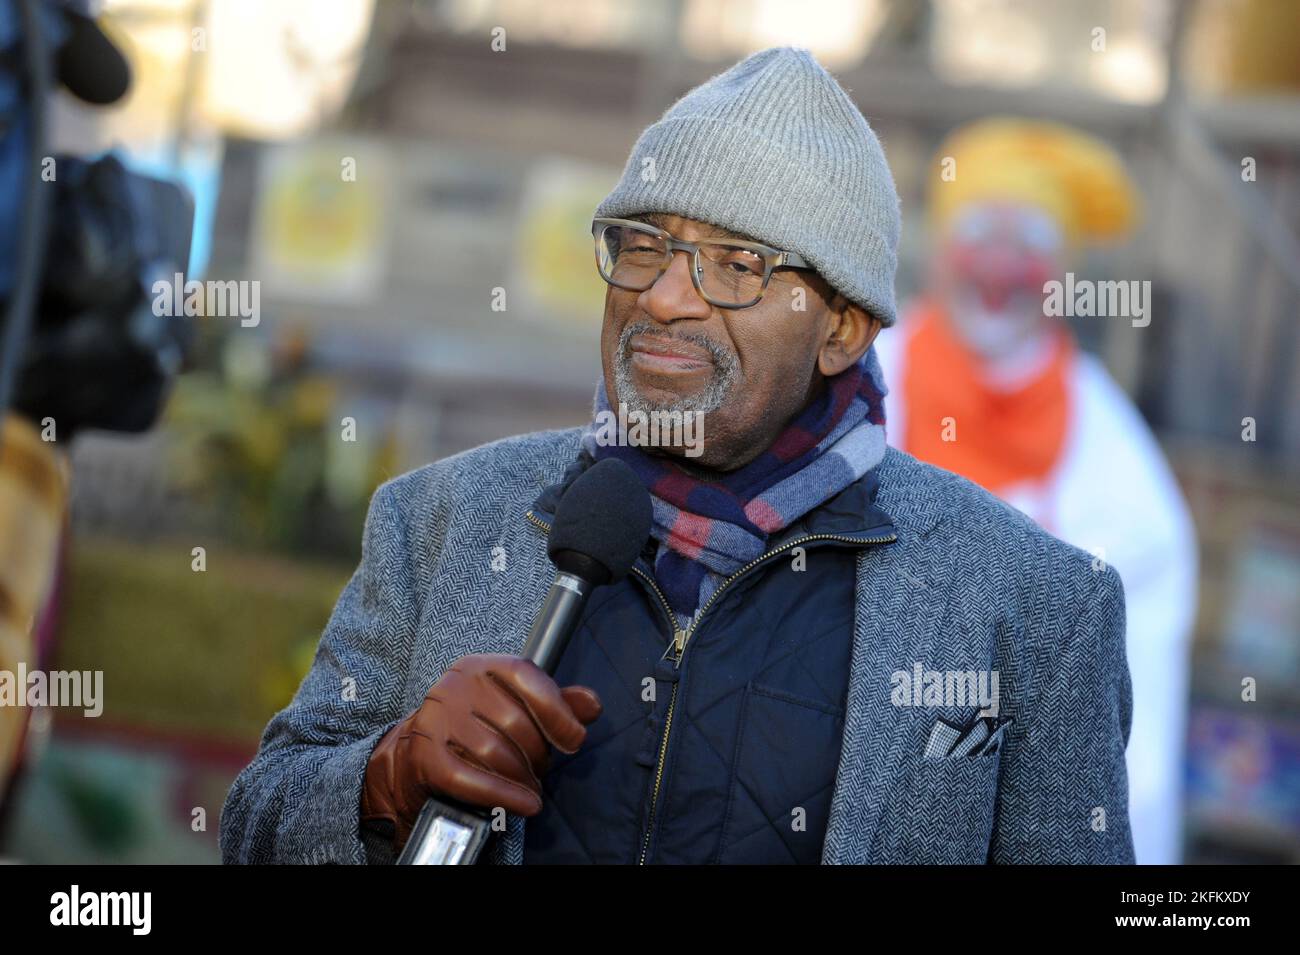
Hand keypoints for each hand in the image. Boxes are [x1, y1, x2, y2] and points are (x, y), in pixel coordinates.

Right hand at [361, 653, 601, 848]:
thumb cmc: (479, 725)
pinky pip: (470, 779)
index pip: (526, 676)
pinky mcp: (426, 755)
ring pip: (494, 753)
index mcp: (482, 666)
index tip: (575, 739)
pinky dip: (503, 796)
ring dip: (523, 778)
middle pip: (514, 721)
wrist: (421, 753)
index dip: (557, 710)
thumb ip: (557, 703)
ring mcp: (437, 719)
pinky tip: (524, 804)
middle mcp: (456, 685)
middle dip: (539, 753)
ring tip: (531, 786)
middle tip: (543, 769)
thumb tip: (592, 705)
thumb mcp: (517, 705)